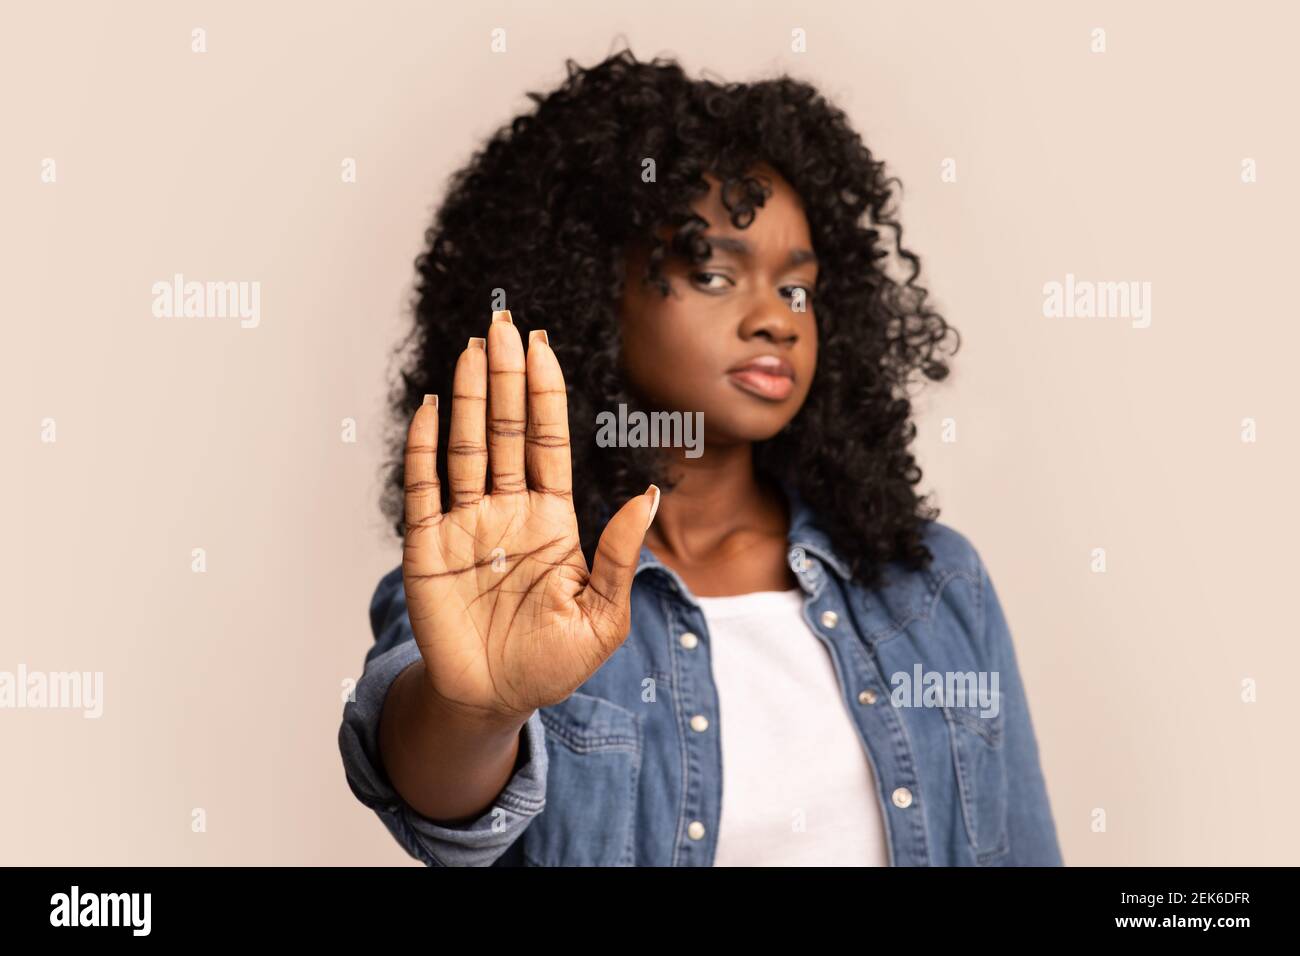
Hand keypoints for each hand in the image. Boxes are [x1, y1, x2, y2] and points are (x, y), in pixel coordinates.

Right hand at [400, 310, 658, 725]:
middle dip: (507, 378)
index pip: (548, 441)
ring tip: (473, 350)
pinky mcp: (427, 547)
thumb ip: (620, 555)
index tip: (542, 344)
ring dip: (469, 399)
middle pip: (507, 431)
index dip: (546, 393)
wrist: (494, 701)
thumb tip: (649, 494)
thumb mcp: (603, 617)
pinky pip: (423, 489)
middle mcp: (507, 510)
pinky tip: (431, 409)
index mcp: (550, 519)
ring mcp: (465, 524)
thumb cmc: (552, 663)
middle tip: (503, 325)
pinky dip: (424, 449)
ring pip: (467, 448)